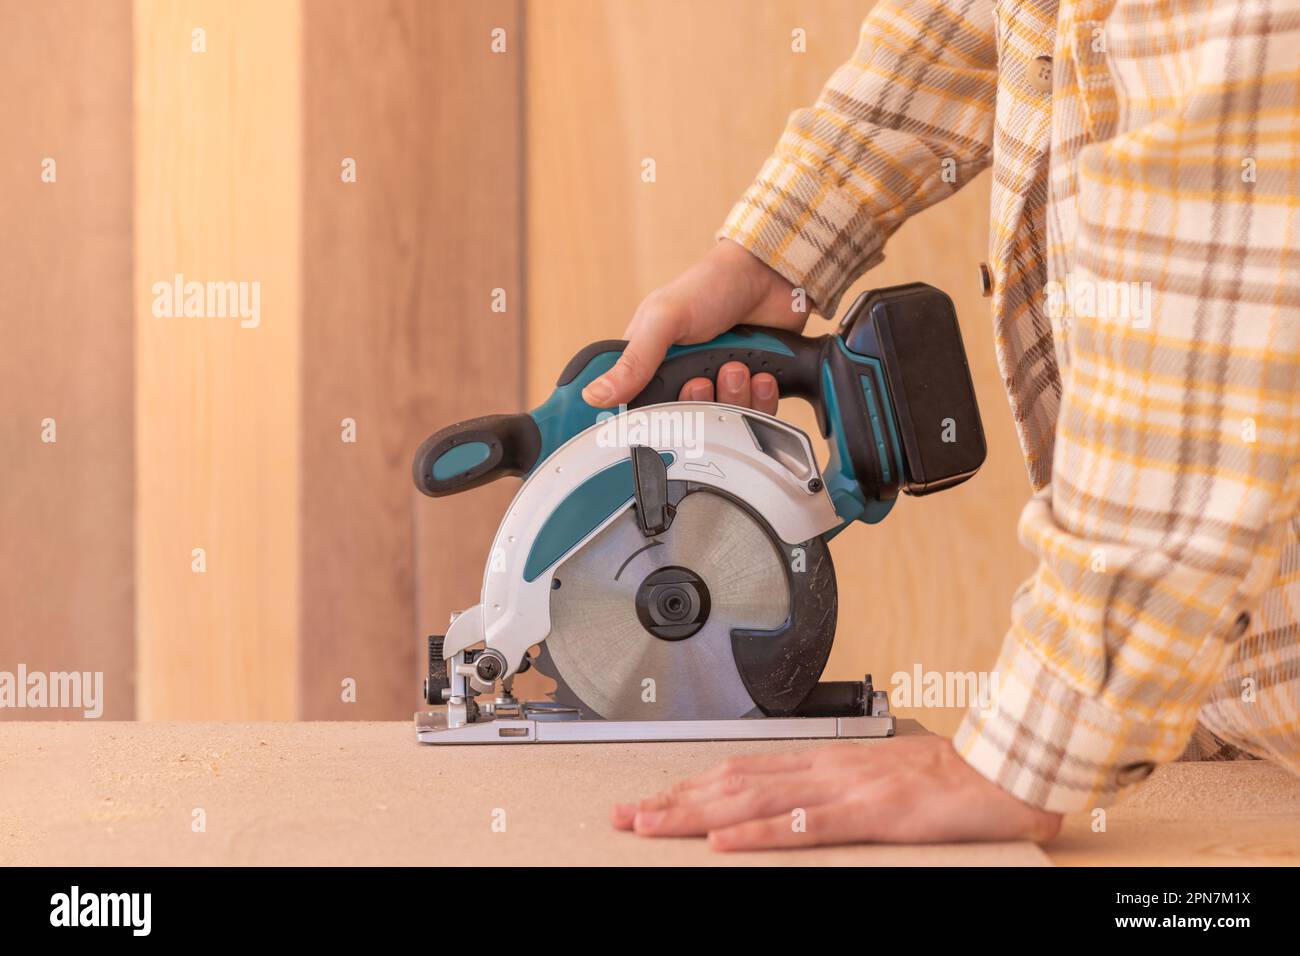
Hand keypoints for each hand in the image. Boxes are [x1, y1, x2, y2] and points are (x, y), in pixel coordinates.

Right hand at [581, 239, 806, 413]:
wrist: (769, 275)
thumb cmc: (710, 286)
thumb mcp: (664, 320)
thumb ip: (634, 360)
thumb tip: (594, 396)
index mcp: (647, 364)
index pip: (629, 409)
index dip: (634, 425)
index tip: (641, 432)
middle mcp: (680, 381)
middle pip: (683, 425)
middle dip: (698, 406)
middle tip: (702, 380)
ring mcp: (716, 387)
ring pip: (722, 423)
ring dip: (733, 396)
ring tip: (735, 366)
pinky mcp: (749, 391)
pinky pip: (754, 416)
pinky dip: (759, 398)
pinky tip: (759, 374)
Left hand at [610, 735, 1061, 850]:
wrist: (1004, 767)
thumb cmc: (947, 776)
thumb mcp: (878, 778)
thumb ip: (834, 788)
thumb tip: (793, 801)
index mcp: (825, 760)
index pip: (740, 772)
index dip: (690, 786)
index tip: (650, 799)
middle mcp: (824, 767)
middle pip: (731, 783)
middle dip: (674, 801)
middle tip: (626, 816)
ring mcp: (844, 788)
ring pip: (753, 800)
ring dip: (695, 814)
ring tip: (651, 826)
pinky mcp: (870, 812)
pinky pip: (805, 825)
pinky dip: (759, 833)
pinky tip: (725, 841)